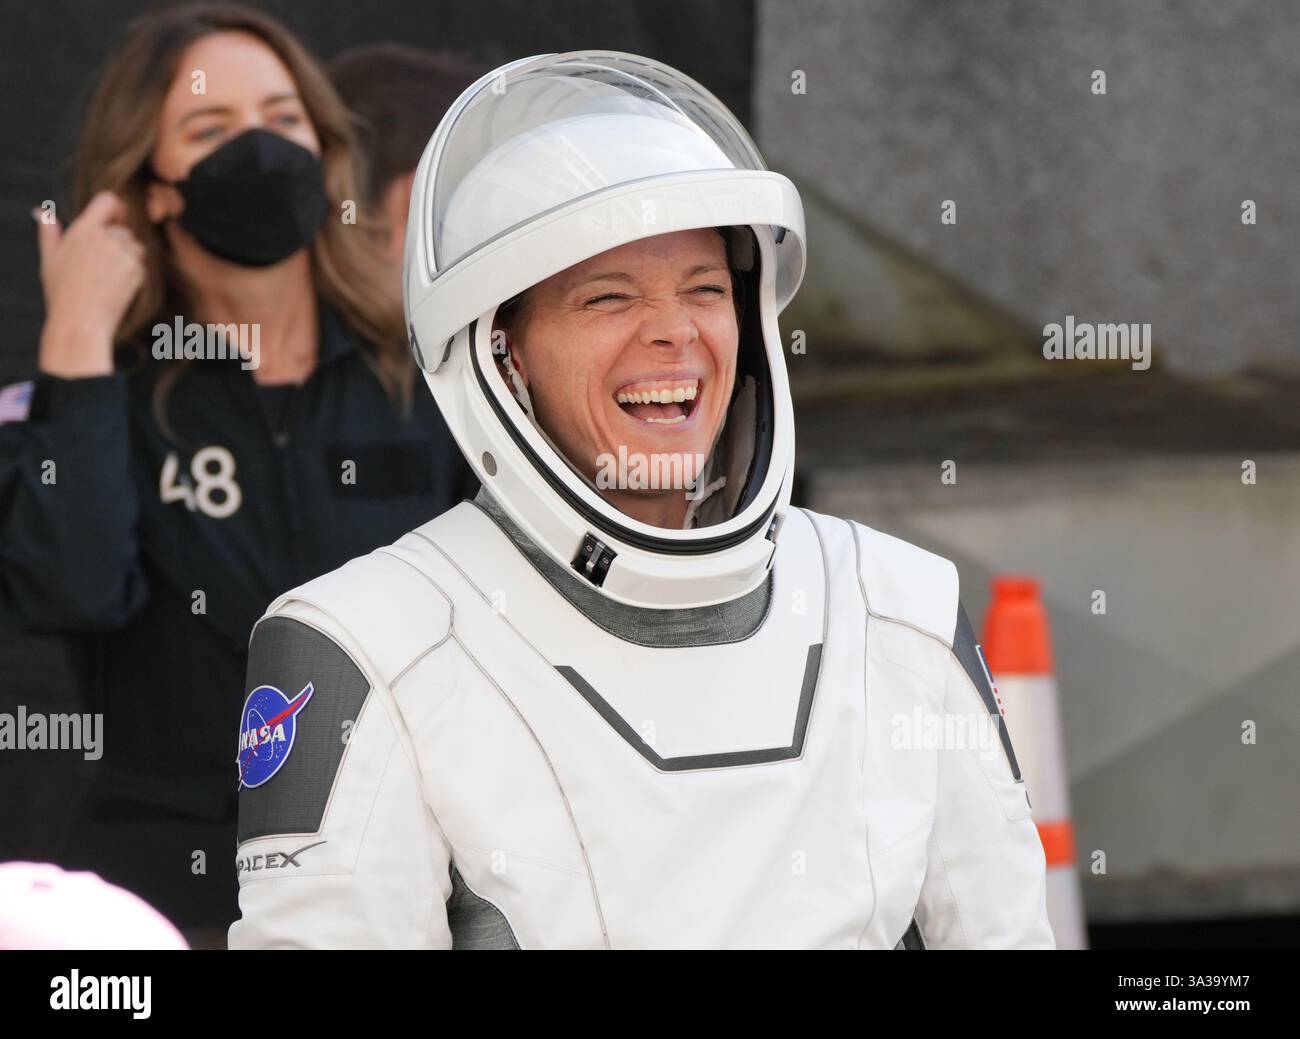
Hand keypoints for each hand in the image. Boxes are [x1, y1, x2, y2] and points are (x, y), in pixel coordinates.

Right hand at [36, 191, 145, 377]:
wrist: (81, 321)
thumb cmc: (62, 293)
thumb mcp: (50, 260)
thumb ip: (50, 233)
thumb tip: (44, 213)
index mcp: (82, 230)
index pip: (108, 200)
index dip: (115, 208)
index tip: (115, 219)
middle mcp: (105, 237)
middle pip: (123, 228)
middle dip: (118, 242)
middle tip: (103, 265)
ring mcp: (123, 253)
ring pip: (135, 245)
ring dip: (128, 256)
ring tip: (109, 277)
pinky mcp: (136, 269)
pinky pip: (142, 263)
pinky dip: (135, 272)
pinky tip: (118, 286)